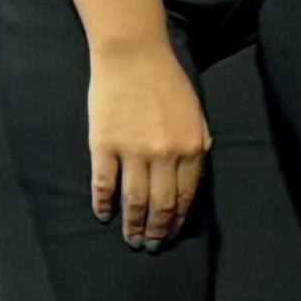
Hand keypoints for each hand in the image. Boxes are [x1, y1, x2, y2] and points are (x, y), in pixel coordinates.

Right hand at [82, 43, 210, 247]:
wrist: (133, 55)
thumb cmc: (167, 82)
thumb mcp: (196, 114)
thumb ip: (197, 146)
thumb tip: (191, 179)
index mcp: (192, 147)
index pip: (186, 195)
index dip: (178, 219)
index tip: (172, 233)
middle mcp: (165, 154)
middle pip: (161, 204)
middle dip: (157, 230)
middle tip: (151, 246)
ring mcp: (133, 151)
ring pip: (134, 200)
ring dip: (133, 224)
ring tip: (131, 239)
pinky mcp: (104, 145)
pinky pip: (104, 183)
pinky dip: (104, 203)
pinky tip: (104, 215)